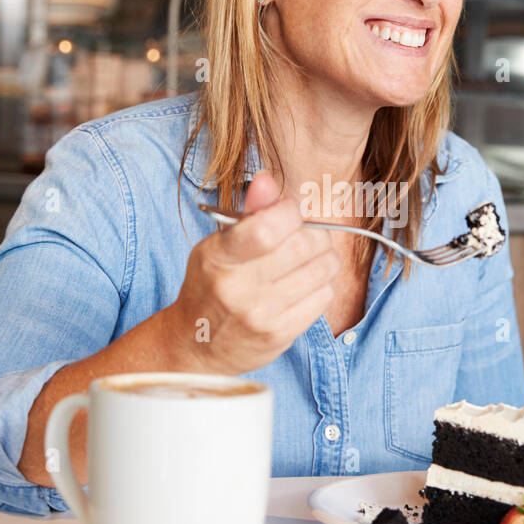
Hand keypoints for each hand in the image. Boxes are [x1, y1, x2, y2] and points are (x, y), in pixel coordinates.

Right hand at [165, 171, 339, 375]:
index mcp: (218, 258)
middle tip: (306, 236)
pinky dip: (323, 283)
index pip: (269, 227)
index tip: (289, 213)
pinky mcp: (280, 335)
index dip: (290, 212)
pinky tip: (307, 283)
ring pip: (322, 270)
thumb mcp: (218, 245)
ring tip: (310, 258)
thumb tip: (266, 178)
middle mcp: (238, 288)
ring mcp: (261, 315)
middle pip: (304, 246)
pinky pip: (324, 296)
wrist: (199, 344)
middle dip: (314, 234)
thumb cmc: (212, 285)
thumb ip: (248, 214)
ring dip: (324, 257)